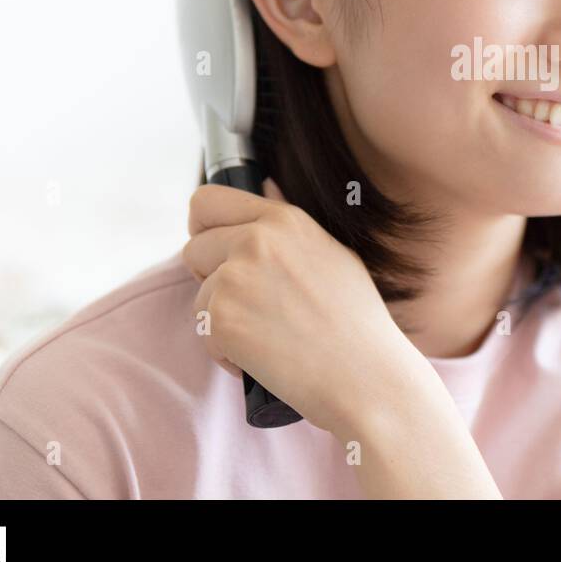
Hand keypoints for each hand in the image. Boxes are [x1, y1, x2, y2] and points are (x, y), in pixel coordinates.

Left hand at [183, 177, 421, 437]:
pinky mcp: (220, 317)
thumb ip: (287, 225)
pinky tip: (265, 359)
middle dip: (211, 278)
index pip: (208, 201)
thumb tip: (263, 185)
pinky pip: (204, 332)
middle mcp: (256, 239)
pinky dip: (226, 352)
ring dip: (222, 319)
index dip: (204, 227)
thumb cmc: (357, 323)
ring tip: (269, 337)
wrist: (365, 376)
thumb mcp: (332, 254)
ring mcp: (235, 277)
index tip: (215, 250)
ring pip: (199, 294)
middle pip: (194, 247)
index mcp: (285, 219)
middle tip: (250, 305)